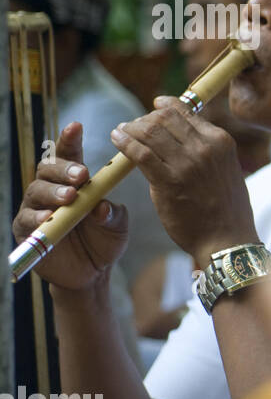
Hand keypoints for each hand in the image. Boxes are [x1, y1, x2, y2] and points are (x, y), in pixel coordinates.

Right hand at [12, 123, 129, 290]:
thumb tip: (102, 207)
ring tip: (69, 197)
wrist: (93, 272)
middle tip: (81, 175)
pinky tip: (47, 218)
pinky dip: (36, 217)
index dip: (70, 140)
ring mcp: (36, 209)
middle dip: (64, 170)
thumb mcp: (117, 225)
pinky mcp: (26, 231)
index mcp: (75, 182)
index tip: (76, 126)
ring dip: (53, 192)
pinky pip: (25, 220)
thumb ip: (113, 214)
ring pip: (36, 191)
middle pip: (49, 170)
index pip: (70, 156)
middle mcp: (52, 191)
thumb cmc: (105, 240)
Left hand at [110, 96, 258, 260]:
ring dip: (131, 128)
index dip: (165, 106)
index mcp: (221, 141)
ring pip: (150, 131)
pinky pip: (140, 153)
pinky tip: (117, 139)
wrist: (228, 240)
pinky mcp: (169, 181)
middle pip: (165, 118)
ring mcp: (188, 163)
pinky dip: (125, 142)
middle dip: (145, 119)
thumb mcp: (226, 169)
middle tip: (133, 126)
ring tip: (122, 132)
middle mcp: (206, 147)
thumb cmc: (226, 209)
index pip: (186, 111)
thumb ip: (207, 150)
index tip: (154, 106)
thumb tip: (181, 136)